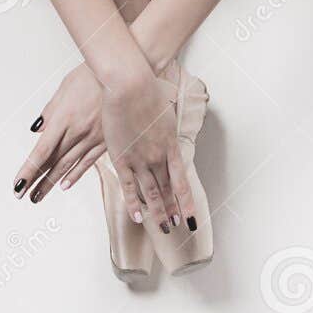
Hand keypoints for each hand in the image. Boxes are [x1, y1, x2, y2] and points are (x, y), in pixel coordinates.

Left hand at [13, 63, 104, 202]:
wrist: (122, 75)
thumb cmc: (91, 76)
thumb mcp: (65, 88)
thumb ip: (51, 111)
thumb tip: (39, 129)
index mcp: (63, 118)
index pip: (41, 151)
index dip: (28, 170)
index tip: (18, 184)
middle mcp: (76, 132)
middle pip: (53, 162)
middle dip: (36, 181)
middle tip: (24, 196)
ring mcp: (92, 138)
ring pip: (68, 166)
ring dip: (52, 183)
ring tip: (39, 196)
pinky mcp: (105, 141)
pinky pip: (88, 162)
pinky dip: (75, 174)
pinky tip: (65, 185)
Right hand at [102, 68, 195, 232]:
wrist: (130, 86)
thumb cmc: (148, 91)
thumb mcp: (166, 111)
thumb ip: (167, 126)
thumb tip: (168, 127)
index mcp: (171, 146)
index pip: (182, 182)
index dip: (187, 202)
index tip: (191, 217)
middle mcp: (158, 157)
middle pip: (167, 191)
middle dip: (173, 210)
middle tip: (176, 226)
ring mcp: (140, 159)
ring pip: (151, 193)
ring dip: (157, 212)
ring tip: (162, 227)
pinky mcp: (122, 158)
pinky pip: (128, 186)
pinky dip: (133, 202)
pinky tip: (137, 216)